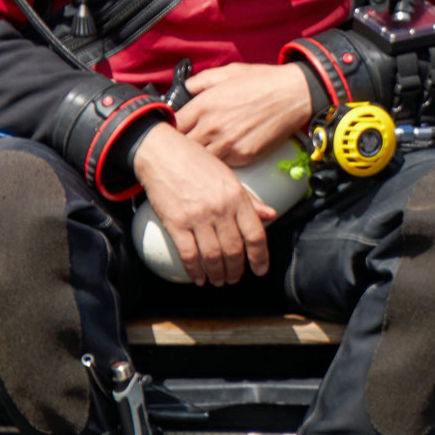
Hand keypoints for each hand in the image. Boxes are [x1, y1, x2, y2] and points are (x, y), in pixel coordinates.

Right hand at [131, 124, 275, 285]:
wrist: (164, 154)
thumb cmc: (198, 163)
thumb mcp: (230, 177)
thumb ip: (250, 199)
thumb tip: (271, 215)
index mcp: (238, 197)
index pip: (256, 234)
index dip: (261, 257)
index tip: (261, 269)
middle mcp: (221, 209)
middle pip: (235, 250)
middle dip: (237, 269)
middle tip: (235, 278)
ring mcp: (198, 217)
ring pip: (213, 256)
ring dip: (218, 274)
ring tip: (219, 280)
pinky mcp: (176, 223)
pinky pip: (189, 255)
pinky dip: (195, 271)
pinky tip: (199, 278)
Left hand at [175, 63, 314, 166]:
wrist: (295, 94)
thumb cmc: (264, 81)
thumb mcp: (228, 72)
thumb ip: (200, 81)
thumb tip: (184, 90)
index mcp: (204, 105)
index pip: (172, 126)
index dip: (171, 128)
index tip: (175, 129)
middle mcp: (212, 126)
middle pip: (182, 147)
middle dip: (183, 146)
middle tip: (189, 143)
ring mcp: (228, 144)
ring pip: (201, 160)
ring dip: (201, 156)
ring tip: (206, 151)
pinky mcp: (244, 156)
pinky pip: (223, 164)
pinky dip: (221, 160)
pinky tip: (225, 152)